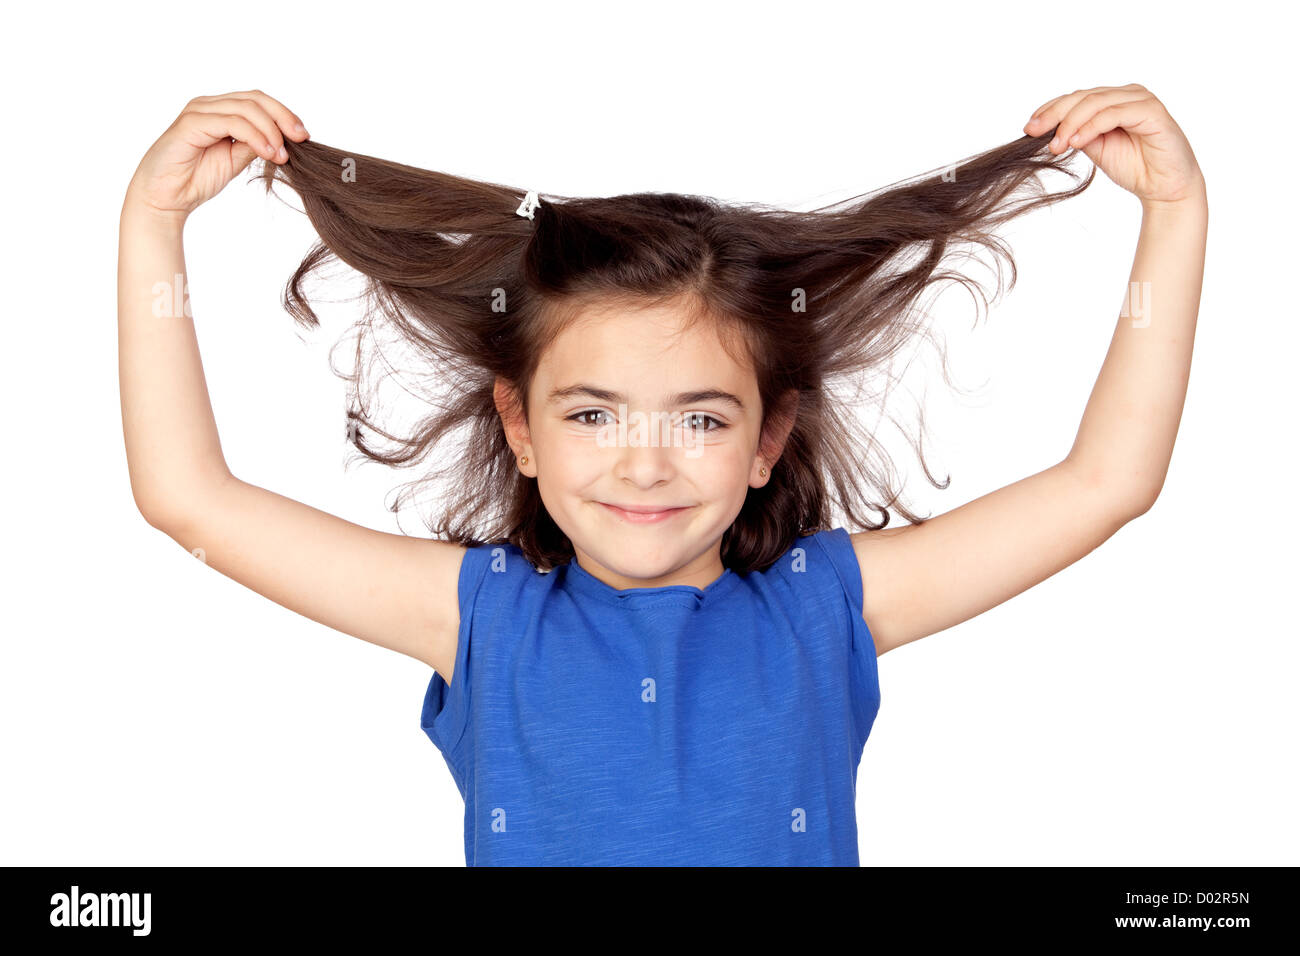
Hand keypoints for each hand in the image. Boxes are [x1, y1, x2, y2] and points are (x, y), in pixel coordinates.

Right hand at [124, 89, 309, 225]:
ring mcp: (199, 111)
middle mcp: (209, 105)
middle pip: (255, 99)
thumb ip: (255, 145)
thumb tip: (282, 139)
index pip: (258, 101)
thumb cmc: (196, 178)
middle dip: (283, 118)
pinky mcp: (191, 123)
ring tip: (282, 154)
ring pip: (246, 109)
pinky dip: (255, 136)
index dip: (284, 114)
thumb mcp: (236, 160)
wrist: (166, 197)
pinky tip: (268, 151)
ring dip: (270, 131)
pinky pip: (231, 122)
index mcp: (221, 110)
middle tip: (301, 139)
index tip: (304, 135)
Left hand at [1023, 84, 1204, 206]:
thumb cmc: (1134, 167)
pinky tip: (1076, 141)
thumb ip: (1077, 134)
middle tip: (1034, 133)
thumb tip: (1048, 128)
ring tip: (1056, 145)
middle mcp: (1127, 94)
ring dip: (1071, 123)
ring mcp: (1140, 100)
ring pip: (1096, 102)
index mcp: (1112, 100)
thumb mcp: (1096, 148)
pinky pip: (1114, 114)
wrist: (1164, 187)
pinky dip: (1091, 126)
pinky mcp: (1152, 112)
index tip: (1028, 127)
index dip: (1050, 109)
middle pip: (1082, 97)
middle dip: (1054, 114)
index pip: (1075, 98)